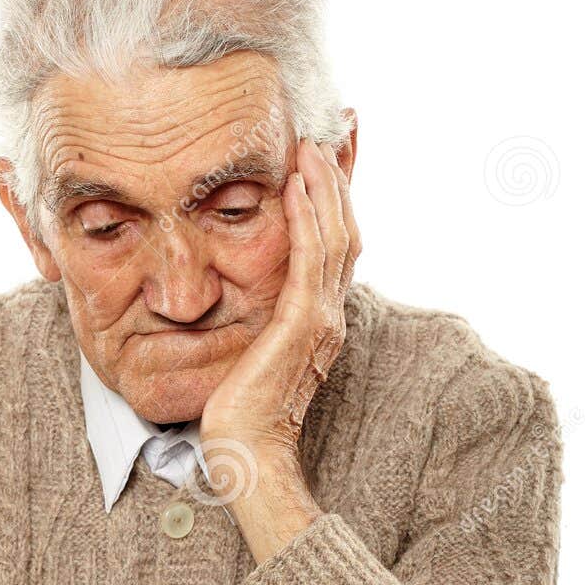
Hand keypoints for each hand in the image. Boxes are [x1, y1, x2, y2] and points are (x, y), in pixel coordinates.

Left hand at [200, 136, 361, 457]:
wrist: (246, 454)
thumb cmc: (240, 414)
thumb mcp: (250, 355)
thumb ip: (258, 323)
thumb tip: (242, 301)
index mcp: (319, 320)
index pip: (335, 246)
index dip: (336, 200)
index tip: (331, 157)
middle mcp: (329, 315)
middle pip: (345, 230)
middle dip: (341, 179)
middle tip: (339, 131)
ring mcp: (320, 319)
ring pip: (334, 236)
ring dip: (324, 185)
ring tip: (312, 143)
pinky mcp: (301, 325)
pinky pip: (309, 257)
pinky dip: (307, 216)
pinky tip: (296, 183)